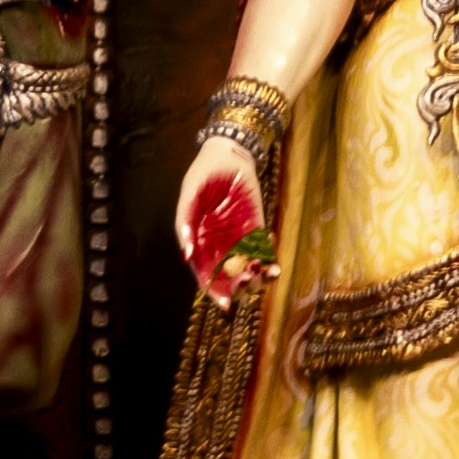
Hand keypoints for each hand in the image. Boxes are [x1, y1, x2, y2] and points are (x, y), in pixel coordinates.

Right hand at [179, 153, 270, 299]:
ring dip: (257, 278)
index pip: (205, 274)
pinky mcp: (258, 231)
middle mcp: (220, 245)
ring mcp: (241, 239)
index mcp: (199, 242)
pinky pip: (264, 253)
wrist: (230, 154)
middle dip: (239, 286)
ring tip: (262, 273)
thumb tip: (187, 256)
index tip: (225, 304)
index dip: (213, 291)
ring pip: (249, 270)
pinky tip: (273, 265)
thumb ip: (185, 222)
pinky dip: (270, 263)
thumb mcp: (189, 194)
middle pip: (229, 277)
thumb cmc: (204, 173)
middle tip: (246, 281)